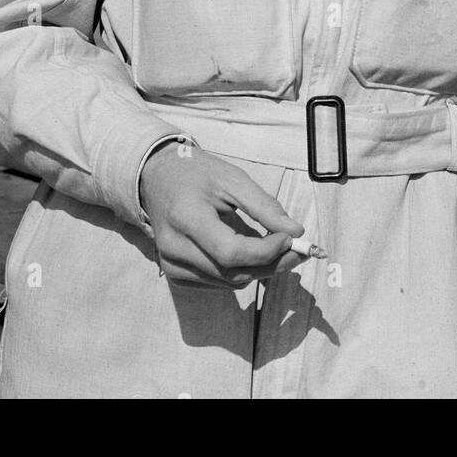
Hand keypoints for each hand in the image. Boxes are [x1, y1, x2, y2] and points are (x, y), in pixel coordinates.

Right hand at [139, 142, 305, 287]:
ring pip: (230, 283)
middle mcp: (174, 248)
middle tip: (300, 249)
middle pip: (233, 273)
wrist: (157, 178)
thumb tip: (297, 232)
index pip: (231, 252)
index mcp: (186, 218)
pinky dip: (242, 271)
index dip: (266, 251)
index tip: (292, 238)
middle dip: (273, 264)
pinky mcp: (177, 275)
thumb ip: (264, 206)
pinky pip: (220, 283)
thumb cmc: (196, 173)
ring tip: (279, 246)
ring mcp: (172, 266)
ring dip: (261, 270)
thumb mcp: (232, 178)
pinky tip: (252, 251)